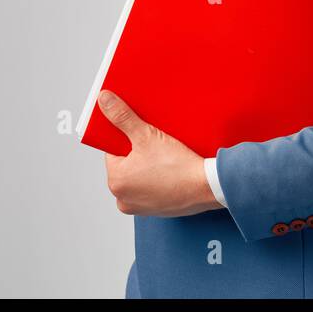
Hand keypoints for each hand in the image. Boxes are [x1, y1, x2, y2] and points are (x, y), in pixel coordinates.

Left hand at [99, 90, 223, 217]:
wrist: (207, 186)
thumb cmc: (178, 166)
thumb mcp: (147, 135)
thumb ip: (123, 117)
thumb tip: (104, 101)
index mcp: (116, 182)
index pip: (113, 152)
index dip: (128, 139)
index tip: (141, 134)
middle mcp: (123, 199)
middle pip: (126, 165)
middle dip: (139, 153)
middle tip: (156, 144)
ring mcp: (140, 207)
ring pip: (139, 177)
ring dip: (148, 167)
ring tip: (165, 157)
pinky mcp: (156, 210)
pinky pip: (152, 189)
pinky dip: (159, 180)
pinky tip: (171, 170)